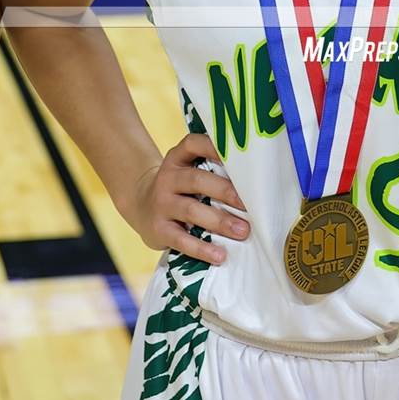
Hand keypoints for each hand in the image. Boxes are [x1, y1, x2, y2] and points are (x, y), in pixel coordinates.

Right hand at [127, 133, 249, 264]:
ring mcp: (161, 203)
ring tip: (243, 231)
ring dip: (220, 221)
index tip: (239, 156)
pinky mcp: (158, 229)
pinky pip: (181, 239)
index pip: (193, 144)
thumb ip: (212, 168)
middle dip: (226, 192)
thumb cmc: (180, 188)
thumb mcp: (188, 170)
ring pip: (192, 210)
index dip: (214, 147)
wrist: (141, 207)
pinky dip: (202, 248)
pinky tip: (220, 255)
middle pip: (197, 180)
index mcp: (178, 158)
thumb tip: (257, 177)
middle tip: (250, 205)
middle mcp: (168, 177)